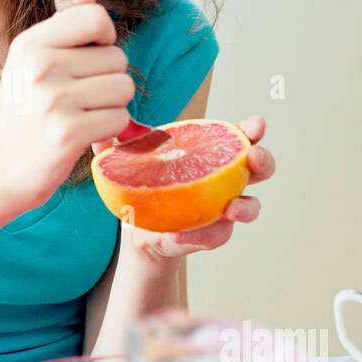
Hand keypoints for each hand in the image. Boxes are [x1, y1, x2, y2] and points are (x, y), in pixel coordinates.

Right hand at [0, 0, 134, 209]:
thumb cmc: (20, 114)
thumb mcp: (30, 63)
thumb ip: (62, 29)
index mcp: (32, 43)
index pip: (95, 17)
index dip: (106, 37)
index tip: (93, 56)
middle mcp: (42, 66)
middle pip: (118, 57)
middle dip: (109, 79)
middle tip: (79, 98)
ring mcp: (55, 100)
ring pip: (124, 88)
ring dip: (112, 106)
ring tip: (82, 115)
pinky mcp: (69, 133)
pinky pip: (119, 118)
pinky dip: (108, 130)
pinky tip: (84, 134)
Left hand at [125, 115, 275, 264]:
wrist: (139, 232)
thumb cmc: (145, 188)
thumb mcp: (132, 165)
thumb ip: (117, 148)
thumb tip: (98, 135)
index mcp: (210, 155)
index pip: (237, 138)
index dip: (251, 131)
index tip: (255, 125)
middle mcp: (225, 180)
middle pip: (259, 168)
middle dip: (263, 161)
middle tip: (253, 159)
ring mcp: (223, 209)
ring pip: (249, 207)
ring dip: (245, 207)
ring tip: (231, 208)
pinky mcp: (212, 235)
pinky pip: (215, 236)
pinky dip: (202, 236)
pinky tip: (183, 234)